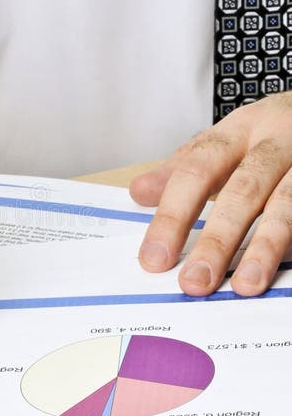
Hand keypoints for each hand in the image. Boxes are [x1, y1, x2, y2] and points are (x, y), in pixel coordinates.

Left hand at [130, 92, 291, 296]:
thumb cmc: (273, 132)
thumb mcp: (228, 138)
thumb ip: (184, 167)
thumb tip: (138, 192)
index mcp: (239, 129)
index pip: (197, 170)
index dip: (174, 215)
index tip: (154, 257)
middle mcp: (277, 140)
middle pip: (243, 190)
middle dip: (217, 240)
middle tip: (195, 282)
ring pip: (288, 205)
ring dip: (265, 247)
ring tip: (246, 285)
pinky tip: (283, 269)